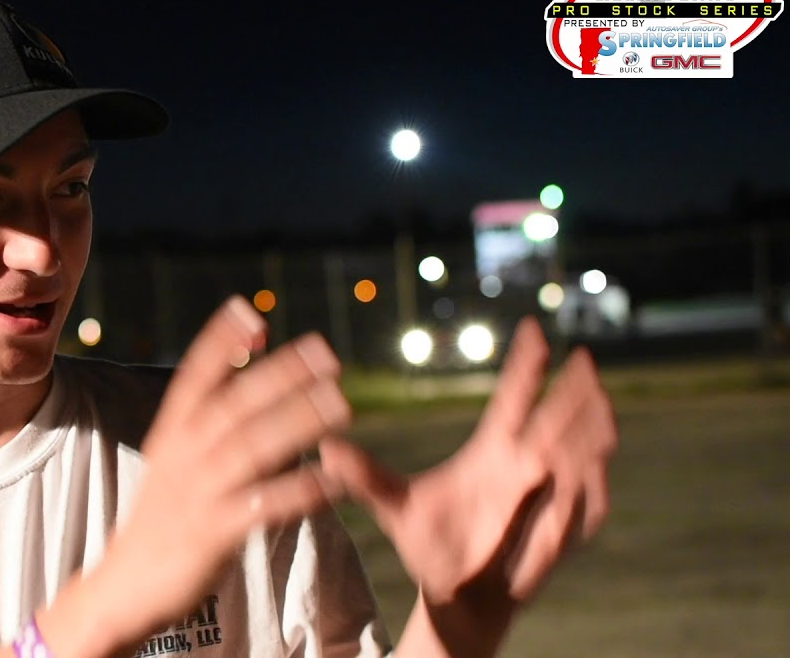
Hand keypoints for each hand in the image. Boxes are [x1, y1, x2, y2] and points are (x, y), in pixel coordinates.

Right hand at [86, 296, 353, 650]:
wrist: (126, 584)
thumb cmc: (162, 515)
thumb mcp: (170, 457)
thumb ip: (202, 419)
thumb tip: (239, 370)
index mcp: (171, 433)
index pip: (194, 376)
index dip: (221, 342)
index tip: (251, 310)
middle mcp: (182, 455)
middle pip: (235, 405)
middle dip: (280, 374)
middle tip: (327, 353)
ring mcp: (197, 493)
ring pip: (253, 448)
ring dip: (299, 422)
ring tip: (343, 403)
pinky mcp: (214, 533)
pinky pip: (265, 507)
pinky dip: (301, 491)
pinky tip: (336, 480)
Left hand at [319, 316, 617, 611]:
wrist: (457, 596)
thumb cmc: (430, 545)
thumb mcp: (394, 509)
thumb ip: (366, 477)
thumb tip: (324, 448)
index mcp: (489, 451)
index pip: (512, 400)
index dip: (523, 366)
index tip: (531, 328)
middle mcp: (524, 467)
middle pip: (554, 420)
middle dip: (570, 392)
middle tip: (583, 360)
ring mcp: (547, 498)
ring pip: (578, 455)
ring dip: (589, 430)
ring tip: (600, 401)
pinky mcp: (560, 533)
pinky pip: (584, 506)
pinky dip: (590, 486)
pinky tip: (596, 465)